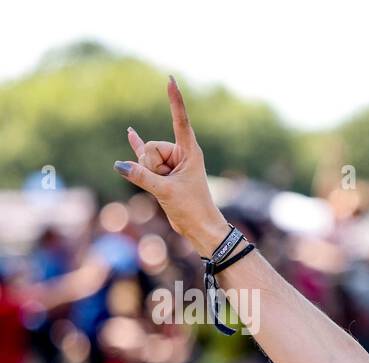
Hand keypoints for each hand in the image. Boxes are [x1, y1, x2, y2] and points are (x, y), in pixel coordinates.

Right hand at [114, 77, 228, 254]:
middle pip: (151, 148)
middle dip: (151, 166)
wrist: (200, 227)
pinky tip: (130, 132)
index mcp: (190, 151)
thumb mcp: (166, 192)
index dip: (174, 100)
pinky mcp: (161, 172)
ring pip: (144, 158)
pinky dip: (137, 146)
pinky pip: (144, 155)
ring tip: (166, 188)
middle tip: (169, 184)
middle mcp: (180, 153)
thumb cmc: (192, 209)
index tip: (171, 80)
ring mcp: (170, 162)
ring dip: (148, 174)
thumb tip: (119, 165)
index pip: (180, 120)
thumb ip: (142, 177)